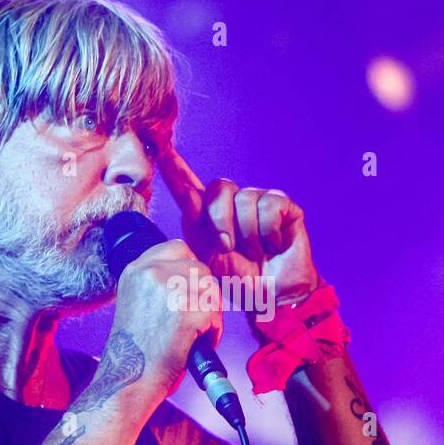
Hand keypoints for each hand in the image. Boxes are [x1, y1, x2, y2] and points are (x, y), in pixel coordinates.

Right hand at [107, 239, 223, 400]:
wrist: (128, 382)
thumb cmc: (136, 353)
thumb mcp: (139, 303)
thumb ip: (159, 285)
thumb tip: (195, 277)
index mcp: (136, 270)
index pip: (178, 248)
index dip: (190, 270)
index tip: (188, 292)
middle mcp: (150, 273)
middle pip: (200, 268)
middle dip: (204, 294)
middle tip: (194, 321)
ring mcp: (168, 290)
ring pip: (211, 289)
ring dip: (210, 312)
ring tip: (193, 335)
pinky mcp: (186, 310)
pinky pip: (215, 313)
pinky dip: (213, 332)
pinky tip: (194, 345)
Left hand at [156, 147, 320, 305]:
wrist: (272, 297)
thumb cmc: (239, 278)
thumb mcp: (208, 257)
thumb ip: (196, 227)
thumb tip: (189, 194)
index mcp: (209, 213)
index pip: (189, 183)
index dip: (175, 167)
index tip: (159, 147)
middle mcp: (234, 200)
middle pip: (220, 186)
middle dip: (220, 220)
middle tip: (228, 248)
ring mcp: (259, 200)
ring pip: (246, 198)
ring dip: (248, 234)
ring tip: (256, 253)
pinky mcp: (284, 205)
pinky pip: (270, 204)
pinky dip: (269, 231)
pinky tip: (273, 245)